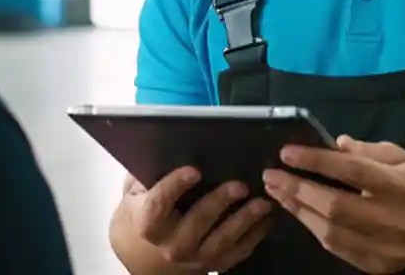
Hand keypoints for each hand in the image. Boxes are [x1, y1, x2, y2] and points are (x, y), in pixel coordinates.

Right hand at [117, 166, 274, 272]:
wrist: (147, 252)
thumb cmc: (146, 208)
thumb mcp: (136, 190)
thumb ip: (148, 171)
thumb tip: (165, 142)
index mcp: (148, 224)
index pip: (158, 205)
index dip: (174, 186)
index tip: (193, 170)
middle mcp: (171, 246)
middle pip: (196, 224)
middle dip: (219, 203)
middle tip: (239, 185)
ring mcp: (195, 259)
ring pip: (222, 241)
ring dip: (244, 220)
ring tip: (262, 201)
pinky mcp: (215, 265)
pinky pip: (239, 252)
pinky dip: (255, 235)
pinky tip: (268, 217)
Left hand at [262, 136, 404, 273]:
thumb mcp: (399, 157)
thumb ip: (367, 150)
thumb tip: (336, 142)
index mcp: (404, 187)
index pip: (355, 171)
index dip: (318, 161)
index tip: (287, 152)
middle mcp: (396, 220)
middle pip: (338, 207)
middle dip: (299, 190)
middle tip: (271, 175)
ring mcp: (387, 248)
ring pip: (332, 232)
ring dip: (299, 210)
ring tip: (277, 192)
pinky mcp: (377, 265)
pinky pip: (336, 248)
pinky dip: (312, 227)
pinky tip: (297, 210)